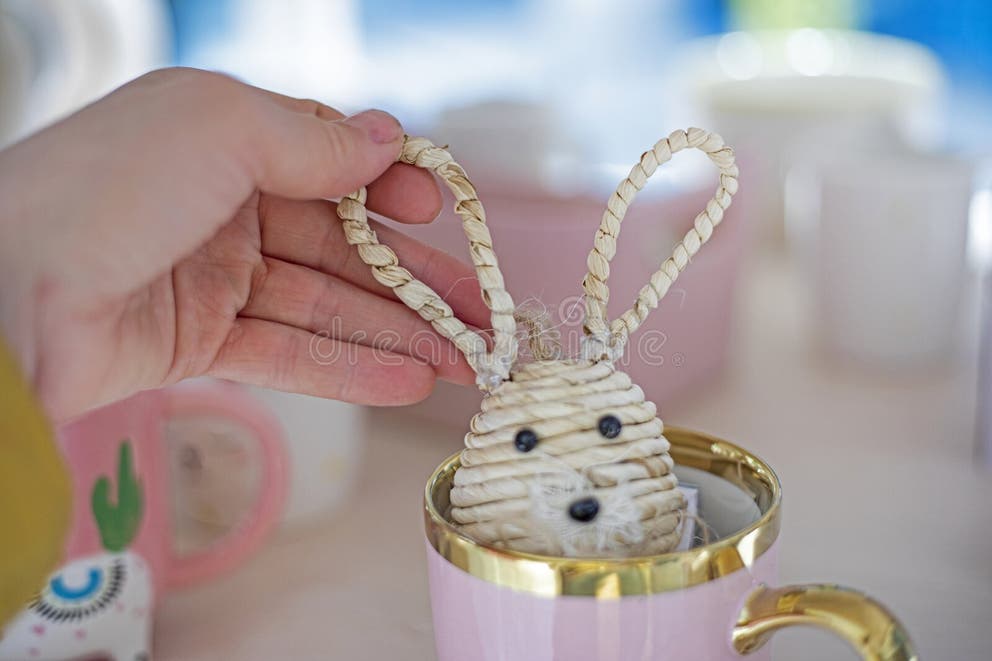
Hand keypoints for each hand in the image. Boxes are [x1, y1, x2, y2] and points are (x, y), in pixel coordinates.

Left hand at [0, 67, 488, 421]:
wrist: (0, 298)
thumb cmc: (102, 188)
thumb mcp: (217, 129)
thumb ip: (312, 140)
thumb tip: (389, 142)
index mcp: (222, 140)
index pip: (329, 165)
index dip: (390, 191)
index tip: (438, 210)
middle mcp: (222, 207)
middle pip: (342, 247)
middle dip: (414, 282)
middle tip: (480, 314)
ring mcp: (212, 279)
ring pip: (325, 307)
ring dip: (398, 334)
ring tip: (464, 360)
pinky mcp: (197, 344)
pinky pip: (288, 354)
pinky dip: (349, 367)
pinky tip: (408, 380)